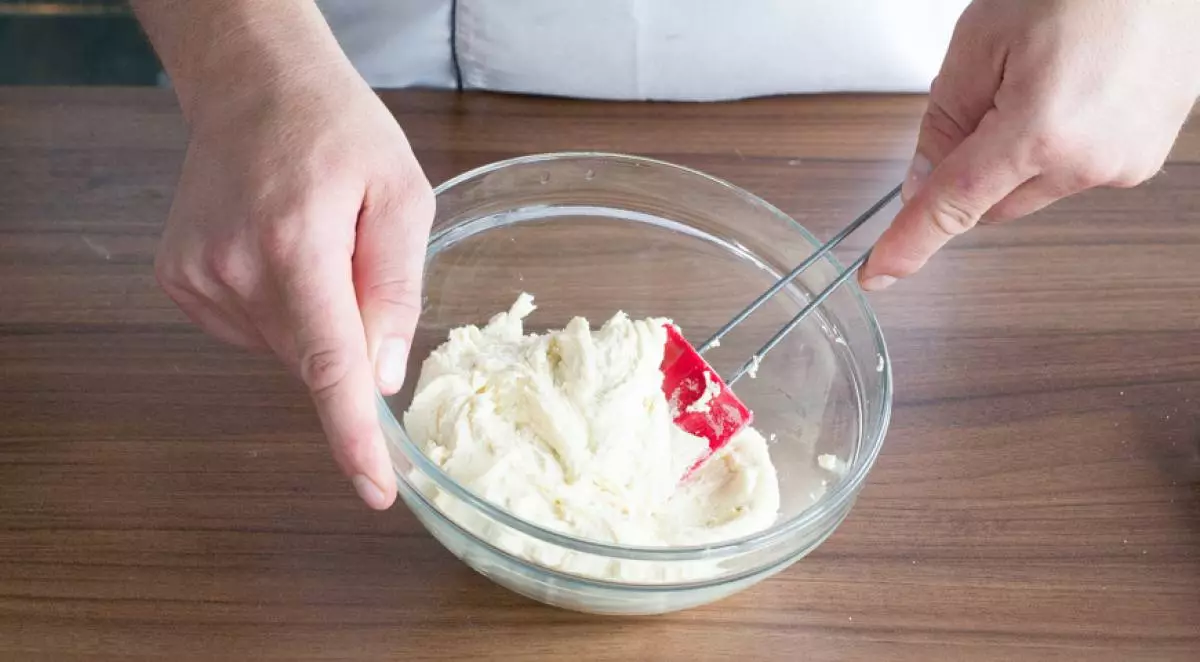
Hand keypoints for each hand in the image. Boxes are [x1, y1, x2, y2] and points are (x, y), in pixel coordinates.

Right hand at [154, 61, 433, 508]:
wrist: (254, 85)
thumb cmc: (339, 131)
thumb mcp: (402, 195)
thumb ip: (395, 290)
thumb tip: (381, 378)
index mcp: (295, 246)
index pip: (328, 367)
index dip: (353, 436)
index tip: (376, 490)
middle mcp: (233, 270)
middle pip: (311, 358)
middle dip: (348, 333)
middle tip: (354, 257)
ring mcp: (196, 278)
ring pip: (282, 348)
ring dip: (313, 317)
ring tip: (310, 239)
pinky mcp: (178, 279)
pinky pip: (250, 329)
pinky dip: (280, 309)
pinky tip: (279, 250)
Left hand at [860, 0, 1199, 289]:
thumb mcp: (980, 44)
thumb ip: (943, 122)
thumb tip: (921, 183)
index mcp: (1041, 131)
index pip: (955, 205)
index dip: (911, 242)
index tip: (880, 273)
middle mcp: (1089, 159)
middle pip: (991, 204)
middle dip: (971, 171)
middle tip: (986, 101)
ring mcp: (1124, 163)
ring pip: (1032, 191)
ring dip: (1017, 157)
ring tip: (1044, 83)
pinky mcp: (1145, 158)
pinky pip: (1074, 172)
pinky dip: (1057, 147)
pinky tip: (1072, 95)